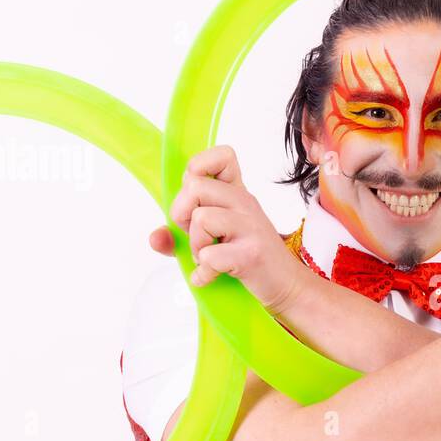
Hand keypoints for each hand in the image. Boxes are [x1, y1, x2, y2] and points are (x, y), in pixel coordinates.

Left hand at [149, 145, 306, 312]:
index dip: (198, 168)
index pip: (222, 155)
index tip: (196, 197)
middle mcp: (245, 202)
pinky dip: (204, 272)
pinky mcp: (252, 253)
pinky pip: (210, 255)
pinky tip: (211, 276)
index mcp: (237, 192)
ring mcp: (251, 226)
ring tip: (209, 257)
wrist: (285, 285)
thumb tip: (154, 237)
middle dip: (182, 215)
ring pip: (201, 218)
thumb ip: (180, 233)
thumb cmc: (247, 257)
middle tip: (199, 236)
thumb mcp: (214, 237)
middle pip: (195, 186)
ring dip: (196, 246)